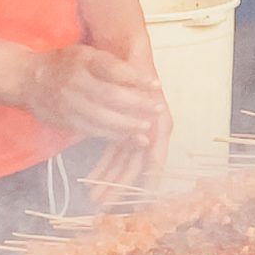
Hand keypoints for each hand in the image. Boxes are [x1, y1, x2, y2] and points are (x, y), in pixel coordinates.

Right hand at [13, 44, 165, 144]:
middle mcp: (74, 80)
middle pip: (110, 95)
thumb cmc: (64, 64)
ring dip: (127, 125)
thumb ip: (111, 65)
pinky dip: (113, 136)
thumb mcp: (86, 54)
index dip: (136, 78)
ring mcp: (67, 102)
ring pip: (101, 117)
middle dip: (137, 104)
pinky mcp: (64, 120)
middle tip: (157, 109)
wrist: (26, 77)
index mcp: (83, 59)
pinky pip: (92, 131)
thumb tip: (143, 79)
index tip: (156, 85)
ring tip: (146, 129)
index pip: (113, 69)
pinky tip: (129, 138)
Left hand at [80, 46, 172, 204]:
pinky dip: (105, 167)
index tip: (141, 200)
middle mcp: (152, 131)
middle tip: (104, 203)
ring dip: (110, 180)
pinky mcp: (125, 130)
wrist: (125, 50)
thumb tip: (147, 147)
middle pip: (137, 166)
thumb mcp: (137, 90)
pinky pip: (116, 155)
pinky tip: (94, 180)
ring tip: (95, 197)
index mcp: (160, 124)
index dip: (149, 181)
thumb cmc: (133, 70)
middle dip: (120, 186)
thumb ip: (141, 116)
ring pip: (125, 164)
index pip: (155, 159)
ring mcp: (139, 132)